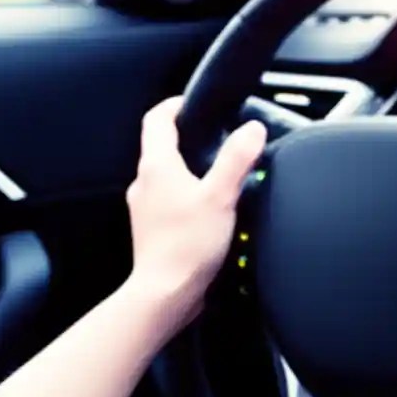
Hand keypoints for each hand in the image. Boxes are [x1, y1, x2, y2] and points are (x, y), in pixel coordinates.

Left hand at [123, 97, 266, 329]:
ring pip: (165, 174)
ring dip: (187, 166)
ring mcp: (145, 207)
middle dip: (186, 136)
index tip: (193, 102)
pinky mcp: (152, 228)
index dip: (174, 104)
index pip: (156, 119)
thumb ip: (237, 158)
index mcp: (157, 167)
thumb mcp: (221, 196)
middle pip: (160, 145)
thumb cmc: (187, 246)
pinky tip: (208, 207)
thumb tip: (252, 128)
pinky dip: (186, 193)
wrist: (165, 294)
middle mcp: (145, 183)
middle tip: (215, 135)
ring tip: (216, 171)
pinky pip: (168, 198)